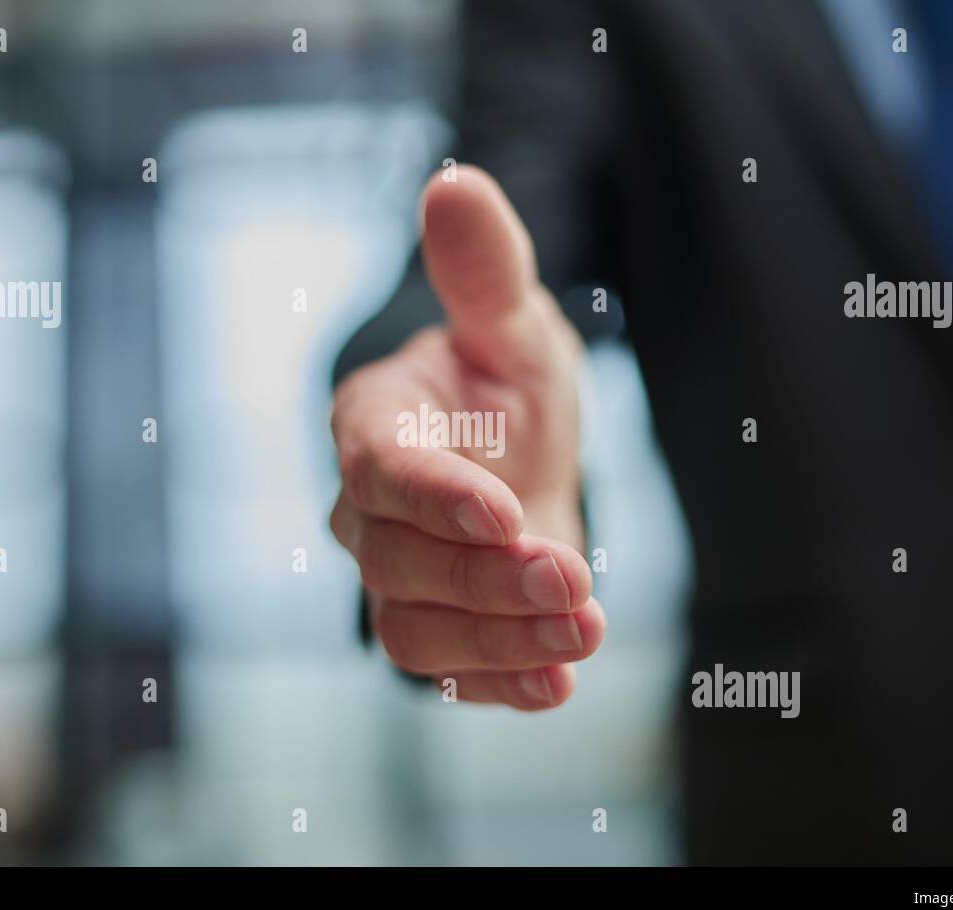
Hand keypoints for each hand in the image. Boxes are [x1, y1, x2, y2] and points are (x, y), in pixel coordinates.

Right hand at [329, 165, 603, 709]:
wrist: (525, 463)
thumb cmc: (508, 386)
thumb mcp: (515, 325)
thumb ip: (486, 271)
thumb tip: (455, 182)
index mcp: (376, 424)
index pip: (381, 468)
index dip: (437, 496)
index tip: (507, 512)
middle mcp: (368, 509)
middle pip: (397, 561)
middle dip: (486, 578)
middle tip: (574, 578)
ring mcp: (396, 577)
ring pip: (413, 628)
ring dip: (499, 639)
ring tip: (584, 632)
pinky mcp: (436, 630)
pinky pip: (445, 674)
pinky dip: (500, 684)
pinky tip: (559, 685)